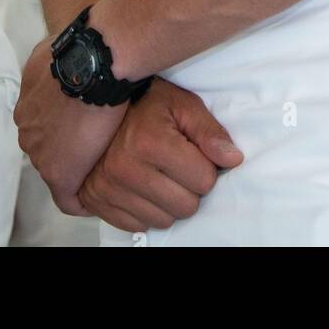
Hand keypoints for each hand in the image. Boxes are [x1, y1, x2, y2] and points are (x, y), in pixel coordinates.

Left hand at [14, 39, 127, 215]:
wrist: (94, 65)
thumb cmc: (80, 52)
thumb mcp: (51, 48)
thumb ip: (48, 64)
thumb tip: (57, 61)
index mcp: (26, 103)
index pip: (43, 123)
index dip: (63, 128)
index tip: (82, 128)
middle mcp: (26, 127)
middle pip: (47, 147)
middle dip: (68, 148)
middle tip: (95, 148)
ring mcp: (39, 151)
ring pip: (57, 169)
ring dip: (77, 169)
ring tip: (102, 170)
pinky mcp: (59, 172)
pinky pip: (68, 197)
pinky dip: (82, 200)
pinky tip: (96, 200)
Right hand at [77, 77, 241, 231]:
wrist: (98, 103)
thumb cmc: (146, 105)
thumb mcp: (183, 105)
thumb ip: (209, 132)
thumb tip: (233, 159)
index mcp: (150, 142)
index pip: (204, 181)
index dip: (204, 167)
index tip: (190, 152)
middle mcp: (125, 168)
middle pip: (186, 207)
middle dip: (188, 188)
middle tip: (175, 166)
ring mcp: (107, 187)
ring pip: (164, 221)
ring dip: (167, 202)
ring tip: (157, 174)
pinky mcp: (96, 200)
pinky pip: (138, 225)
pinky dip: (145, 209)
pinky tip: (140, 185)